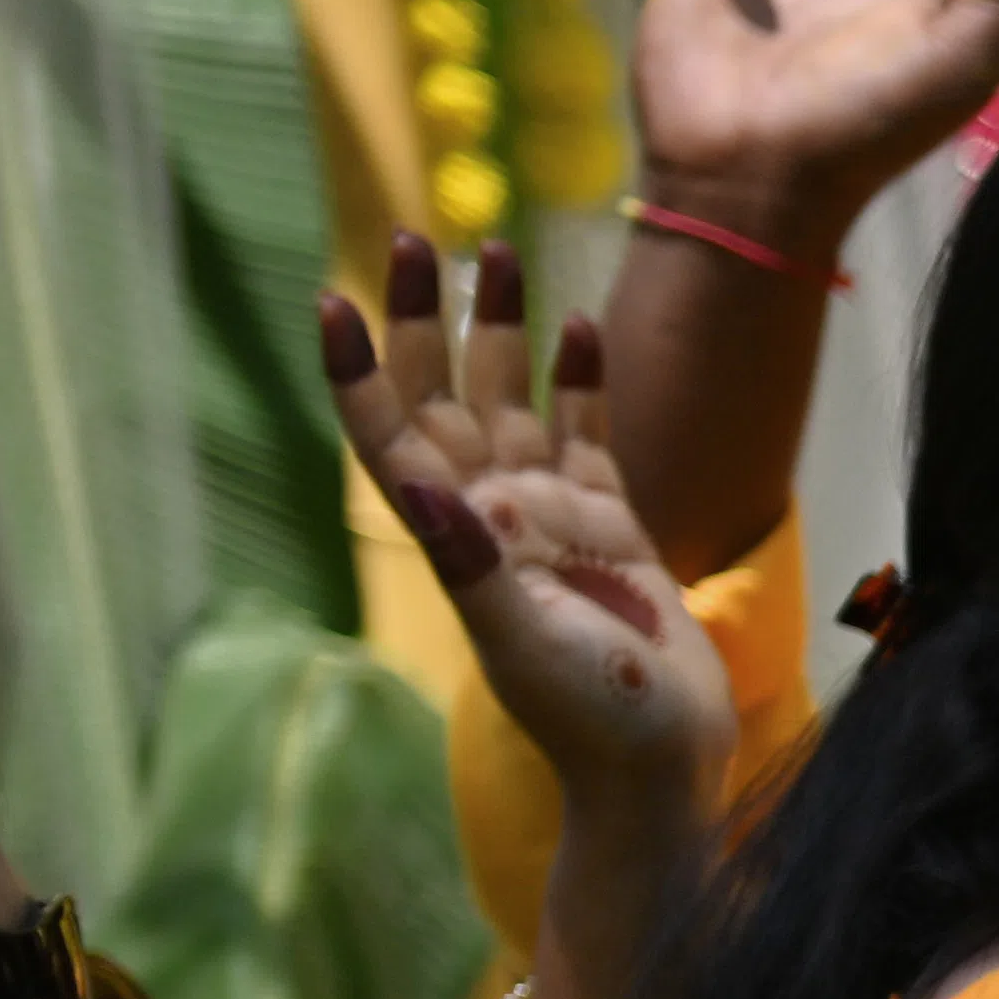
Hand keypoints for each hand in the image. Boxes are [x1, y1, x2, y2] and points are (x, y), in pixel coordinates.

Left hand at [327, 234, 723, 815]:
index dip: (358, 372)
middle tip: (418, 237)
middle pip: (443, 395)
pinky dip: (581, 381)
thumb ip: (475, 566)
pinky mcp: (610, 522)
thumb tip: (424, 486)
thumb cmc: (591, 718)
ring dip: (500, 327)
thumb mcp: (524, 646)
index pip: (389, 436)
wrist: (662, 761)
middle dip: (425, 318)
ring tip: (497, 252)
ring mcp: (550, 513)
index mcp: (457, 535)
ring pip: (511, 398)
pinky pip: (586, 433)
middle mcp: (492, 511)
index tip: (336, 302)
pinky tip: (581, 329)